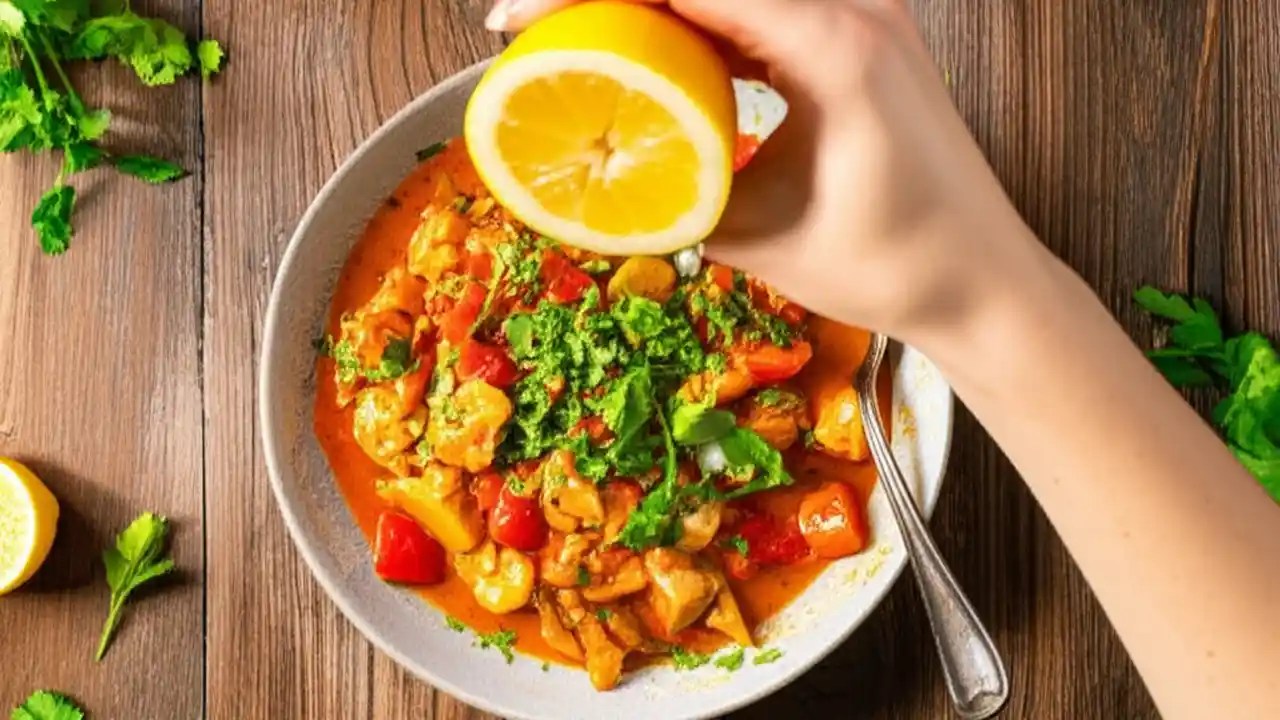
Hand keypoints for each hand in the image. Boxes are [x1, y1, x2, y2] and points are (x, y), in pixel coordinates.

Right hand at [485, 0, 1037, 342]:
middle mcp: (855, 5)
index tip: (514, 14)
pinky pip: (763, 6)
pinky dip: (700, 20)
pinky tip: (653, 52)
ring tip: (582, 37)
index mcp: (834, 45)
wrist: (983, 280)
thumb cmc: (893, 267)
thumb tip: (588, 186)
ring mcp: (866, 10)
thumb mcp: (757, 235)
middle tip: (533, 22)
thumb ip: (668, 196)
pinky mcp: (863, 32)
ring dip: (656, 6)